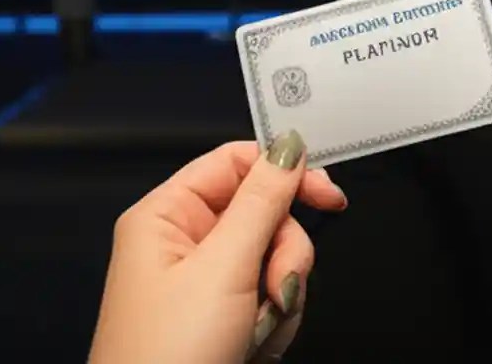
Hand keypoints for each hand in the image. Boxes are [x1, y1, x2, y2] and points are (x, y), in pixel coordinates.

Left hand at [89, 131, 345, 362]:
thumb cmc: (164, 359)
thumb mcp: (222, 268)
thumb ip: (262, 202)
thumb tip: (287, 147)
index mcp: (166, 216)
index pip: (235, 163)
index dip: (284, 172)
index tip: (327, 194)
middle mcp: (183, 245)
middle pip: (265, 215)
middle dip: (282, 254)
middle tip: (273, 285)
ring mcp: (205, 284)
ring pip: (276, 259)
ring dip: (279, 295)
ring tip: (254, 329)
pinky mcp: (224, 318)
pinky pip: (272, 298)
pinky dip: (273, 323)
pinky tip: (253, 346)